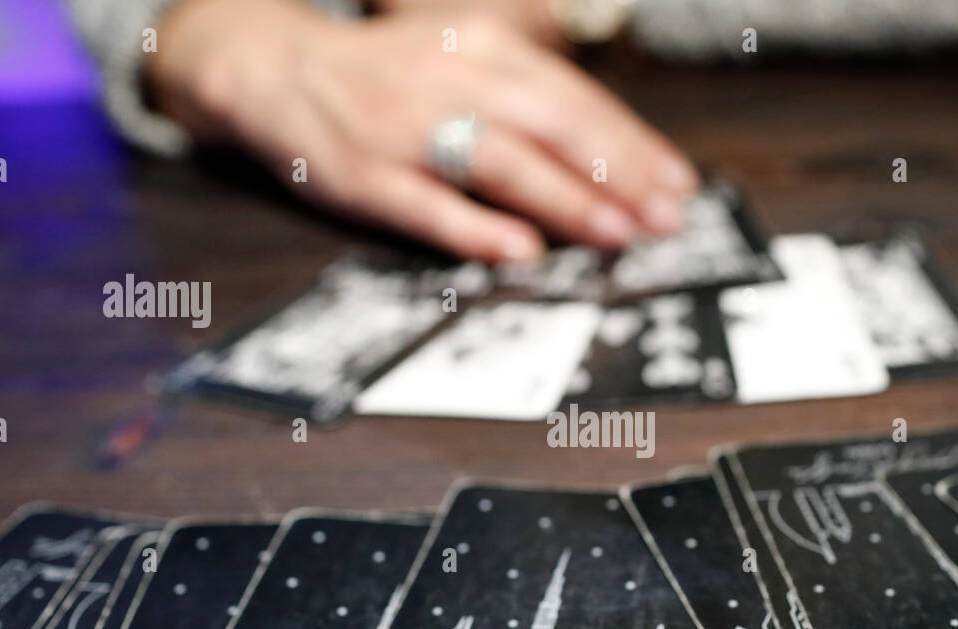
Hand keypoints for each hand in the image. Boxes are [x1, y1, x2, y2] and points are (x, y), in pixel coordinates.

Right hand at [147, 0, 698, 260]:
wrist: (279, 65)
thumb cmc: (390, 75)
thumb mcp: (465, 58)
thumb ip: (531, 101)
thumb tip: (611, 157)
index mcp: (484, 49)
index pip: (574, 99)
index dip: (632, 144)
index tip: (678, 184)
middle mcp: (451, 80)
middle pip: (549, 126)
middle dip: (616, 174)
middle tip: (665, 217)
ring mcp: (407, 129)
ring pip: (498, 162)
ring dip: (563, 199)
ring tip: (615, 233)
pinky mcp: (367, 176)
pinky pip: (428, 205)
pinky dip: (475, 228)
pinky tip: (520, 250)